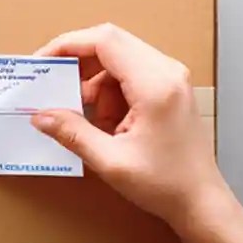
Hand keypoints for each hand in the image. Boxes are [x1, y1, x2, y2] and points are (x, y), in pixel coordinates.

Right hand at [30, 23, 224, 228]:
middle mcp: (167, 71)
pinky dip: (109, 91)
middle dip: (77, 62)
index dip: (67, 45)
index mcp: (155, 84)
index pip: (104, 41)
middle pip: (110, 43)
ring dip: (94, 82)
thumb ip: (72, 133)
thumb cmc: (165, 184)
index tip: (43, 62)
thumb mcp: (111, 161)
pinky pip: (129, 73)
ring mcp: (170, 77)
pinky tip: (107, 121)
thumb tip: (40, 115)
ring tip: (87, 116)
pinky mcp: (169, 87)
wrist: (201, 201)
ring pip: (117, 58)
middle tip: (55, 85)